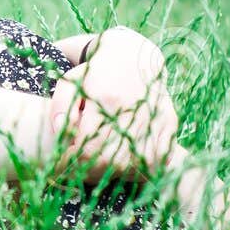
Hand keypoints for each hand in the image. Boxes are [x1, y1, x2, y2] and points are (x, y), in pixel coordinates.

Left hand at [42, 27, 178, 181]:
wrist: (132, 55)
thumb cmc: (94, 73)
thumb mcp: (70, 82)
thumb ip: (59, 107)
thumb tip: (61, 133)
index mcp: (104, 99)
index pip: (87, 147)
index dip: (73, 163)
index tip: (64, 165)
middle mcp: (131, 110)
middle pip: (111, 161)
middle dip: (91, 173)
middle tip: (80, 171)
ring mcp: (153, 118)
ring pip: (134, 164)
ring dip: (115, 174)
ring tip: (100, 168)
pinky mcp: (169, 123)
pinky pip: (156, 159)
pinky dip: (141, 169)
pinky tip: (126, 164)